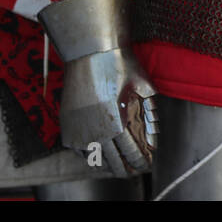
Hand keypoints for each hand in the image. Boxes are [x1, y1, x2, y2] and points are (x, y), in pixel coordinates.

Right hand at [59, 46, 158, 176]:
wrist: (89, 50)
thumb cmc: (119, 64)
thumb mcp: (142, 84)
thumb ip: (149, 107)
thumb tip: (155, 126)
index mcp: (115, 121)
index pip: (130, 151)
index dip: (139, 161)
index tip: (146, 164)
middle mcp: (94, 129)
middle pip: (110, 160)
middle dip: (123, 168)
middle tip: (132, 171)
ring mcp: (77, 126)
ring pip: (90, 156)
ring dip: (104, 162)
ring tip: (116, 165)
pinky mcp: (65, 120)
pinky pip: (75, 146)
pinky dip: (86, 152)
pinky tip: (96, 153)